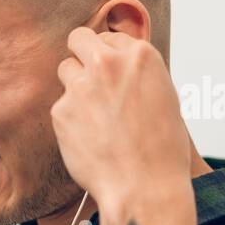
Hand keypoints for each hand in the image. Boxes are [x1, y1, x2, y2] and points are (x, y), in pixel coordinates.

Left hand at [51, 27, 191, 208]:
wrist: (143, 186)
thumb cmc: (160, 150)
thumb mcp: (164, 97)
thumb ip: (137, 74)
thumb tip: (119, 66)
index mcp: (140, 56)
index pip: (110, 37)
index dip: (109, 55)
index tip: (109, 72)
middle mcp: (108, 64)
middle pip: (79, 39)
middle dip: (81, 53)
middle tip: (86, 75)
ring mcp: (82, 86)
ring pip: (65, 69)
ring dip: (74, 86)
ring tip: (92, 114)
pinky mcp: (61, 110)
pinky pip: (60, 105)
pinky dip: (70, 118)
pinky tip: (87, 138)